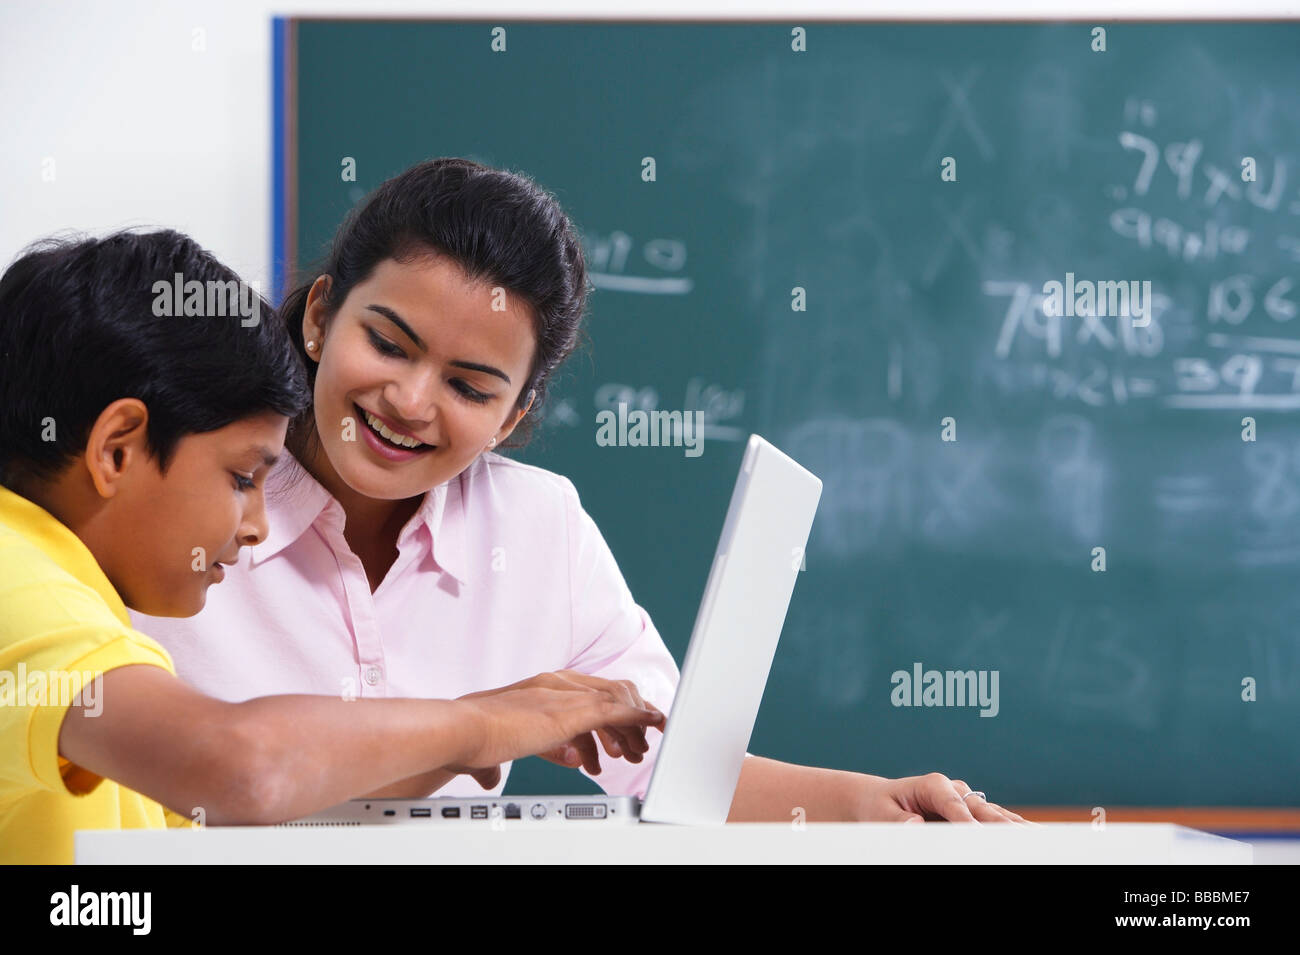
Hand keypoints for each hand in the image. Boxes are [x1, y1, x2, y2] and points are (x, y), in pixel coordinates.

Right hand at [455, 671, 665, 776]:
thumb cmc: (475, 736)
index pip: (593, 690)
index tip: (626, 732)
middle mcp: (558, 681)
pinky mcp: (569, 710)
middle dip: (629, 720)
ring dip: (633, 726)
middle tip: (635, 748)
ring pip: (618, 699)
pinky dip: (636, 717)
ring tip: (636, 752)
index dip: (615, 710)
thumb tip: (572, 757)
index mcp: (545, 683)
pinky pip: (615, 710)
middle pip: (611, 691)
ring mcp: (565, 692)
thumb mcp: (520, 739)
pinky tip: (648, 726)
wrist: (461, 730)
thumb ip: (549, 747)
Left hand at [850, 772, 1034, 823]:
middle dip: (999, 823)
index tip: (977, 833)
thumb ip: (899, 819)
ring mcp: (967, 800)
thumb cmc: (880, 807)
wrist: (882, 800)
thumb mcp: (881, 813)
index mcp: (933, 784)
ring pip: (994, 814)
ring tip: (1036, 836)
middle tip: (1019, 837)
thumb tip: (917, 823)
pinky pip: (995, 821)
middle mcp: (955, 789)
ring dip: (1014, 826)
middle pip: (981, 808)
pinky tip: (1031, 834)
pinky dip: (1012, 828)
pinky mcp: (972, 812)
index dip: (966, 820)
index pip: (954, 805)